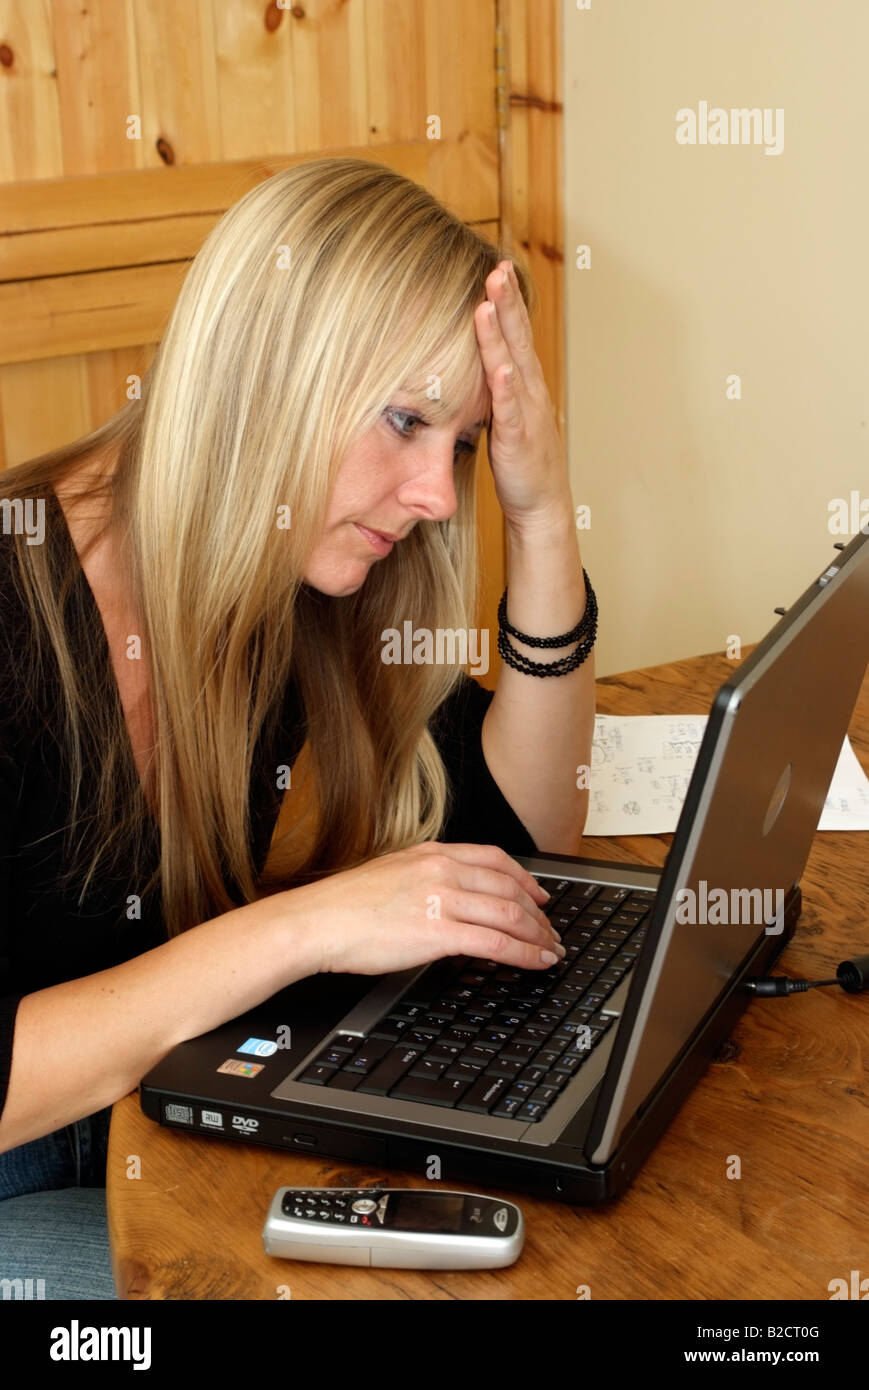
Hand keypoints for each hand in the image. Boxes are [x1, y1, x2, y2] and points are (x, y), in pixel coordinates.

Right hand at [284, 840, 564, 976]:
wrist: (318, 921)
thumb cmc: (345, 905)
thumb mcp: (393, 873)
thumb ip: (426, 877)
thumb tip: (452, 895)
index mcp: (432, 853)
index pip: (495, 859)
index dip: (525, 879)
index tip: (538, 895)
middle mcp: (443, 870)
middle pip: (509, 888)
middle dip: (538, 913)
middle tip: (551, 930)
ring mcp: (443, 899)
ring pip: (510, 915)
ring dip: (538, 935)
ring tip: (551, 949)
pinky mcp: (439, 931)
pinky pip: (496, 943)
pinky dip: (525, 954)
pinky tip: (536, 962)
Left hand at [474, 259, 572, 531]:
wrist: (541, 504)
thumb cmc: (520, 460)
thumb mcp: (502, 413)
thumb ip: (490, 387)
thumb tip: (468, 364)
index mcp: (523, 383)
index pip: (515, 334)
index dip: (508, 301)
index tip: (498, 267)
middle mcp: (529, 391)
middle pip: (518, 338)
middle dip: (508, 301)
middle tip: (498, 266)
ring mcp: (526, 413)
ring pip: (513, 366)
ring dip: (502, 334)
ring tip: (491, 303)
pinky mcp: (518, 440)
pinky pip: (511, 411)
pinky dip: (507, 389)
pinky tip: (501, 369)